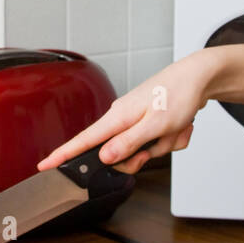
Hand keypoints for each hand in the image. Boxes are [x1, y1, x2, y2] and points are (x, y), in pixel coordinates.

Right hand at [37, 50, 216, 172]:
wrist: (199, 77)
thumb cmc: (178, 95)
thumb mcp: (155, 125)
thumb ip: (128, 143)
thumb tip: (104, 157)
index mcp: (118, 117)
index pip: (84, 140)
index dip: (63, 154)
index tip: (44, 165)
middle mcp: (122, 119)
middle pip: (118, 155)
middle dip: (142, 156)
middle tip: (159, 143)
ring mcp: (136, 121)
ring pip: (143, 151)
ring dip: (163, 145)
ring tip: (174, 127)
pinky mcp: (148, 122)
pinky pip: (157, 144)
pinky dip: (172, 139)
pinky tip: (180, 125)